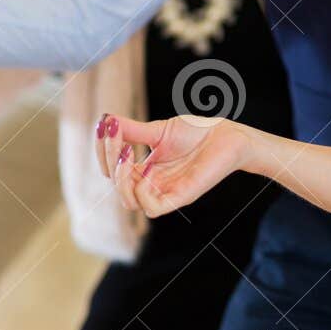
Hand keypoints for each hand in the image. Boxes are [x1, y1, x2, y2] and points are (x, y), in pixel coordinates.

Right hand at [94, 112, 249, 217]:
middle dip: (111, 164)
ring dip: (121, 178)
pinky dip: (141, 191)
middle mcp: (153, 184)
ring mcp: (166, 192)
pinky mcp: (180, 197)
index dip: (104, 154)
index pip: (114, 173)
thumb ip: (131, 130)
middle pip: (119, 189)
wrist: (226, 134)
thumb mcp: (157, 129)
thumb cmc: (197, 132)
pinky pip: (151, 208)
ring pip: (130, 202)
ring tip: (128, 152)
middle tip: (120, 142)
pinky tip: (146, 166)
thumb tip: (104, 120)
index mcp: (146, 170)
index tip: (105, 128)